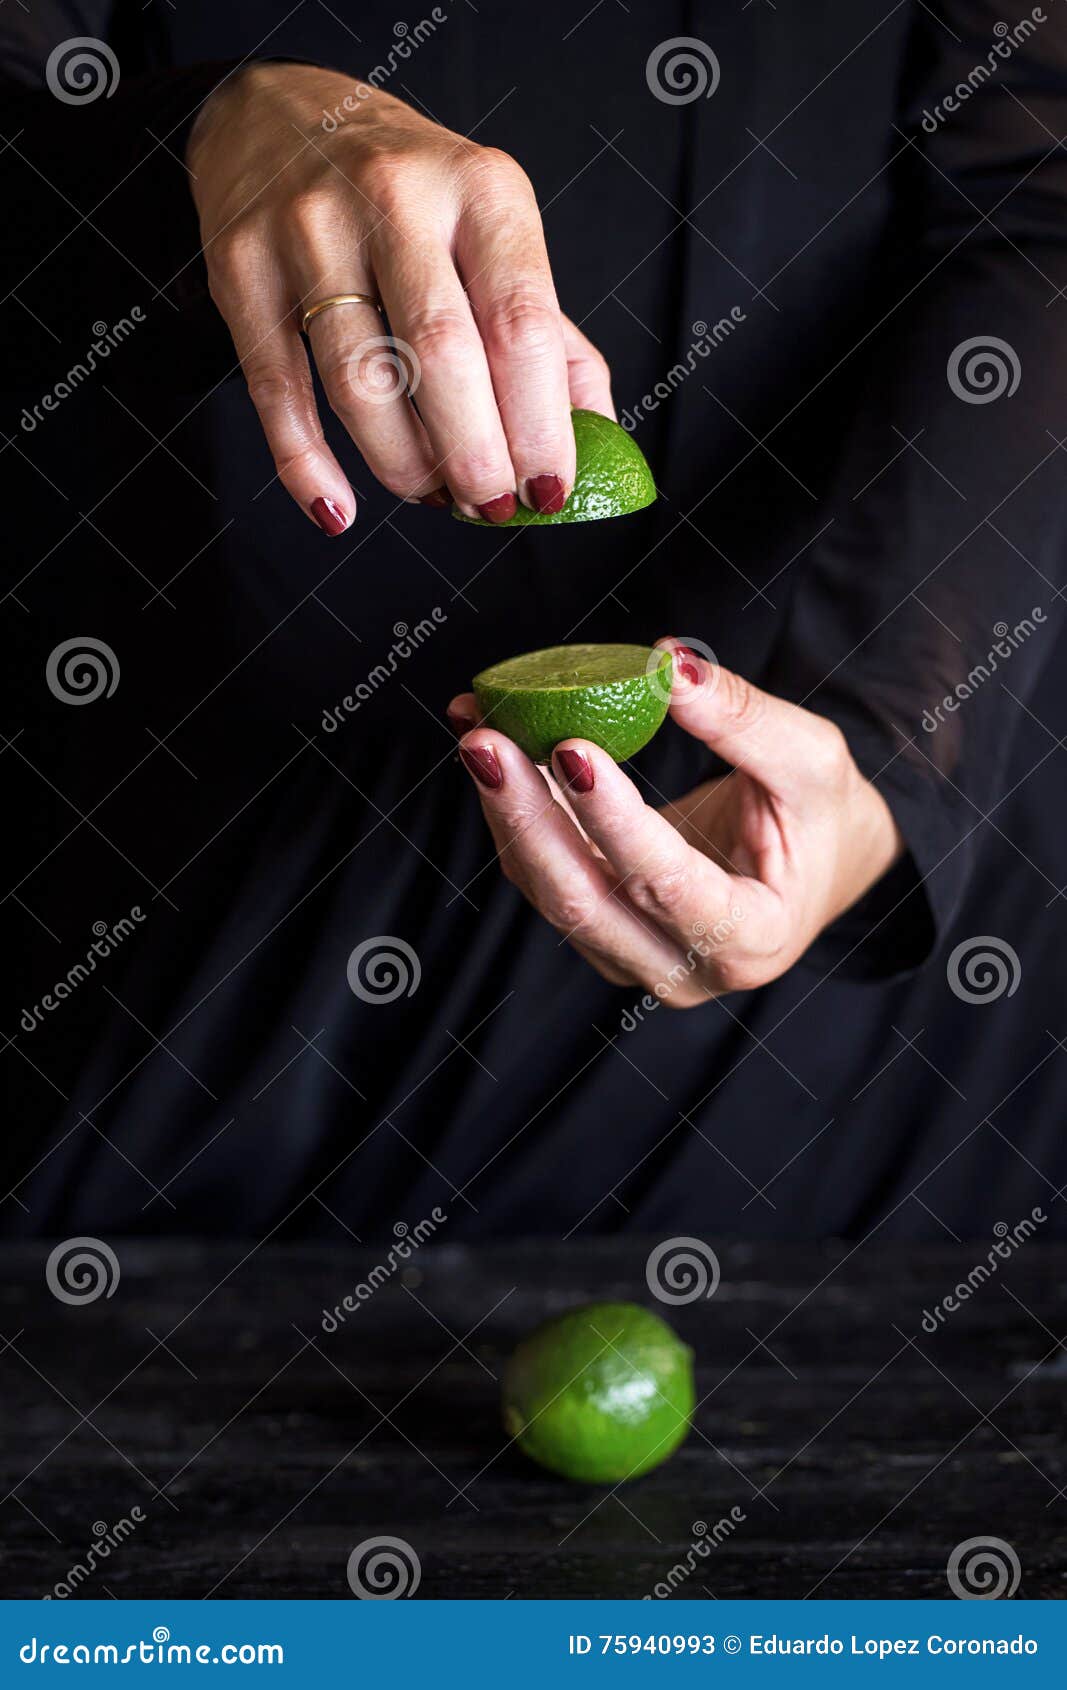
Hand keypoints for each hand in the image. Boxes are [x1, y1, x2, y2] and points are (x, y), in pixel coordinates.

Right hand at [187, 64, 610, 531]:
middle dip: (475, 456)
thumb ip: (549, 333)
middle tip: (491, 506)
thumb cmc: (410, 193)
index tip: (550, 489)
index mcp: (481, 188)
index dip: (542, 425)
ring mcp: (309, 229)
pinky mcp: (241, 267)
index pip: (522, 325)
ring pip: (360, 382)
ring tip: (432, 493)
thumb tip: (595, 436)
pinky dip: (307, 465)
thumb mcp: (494, 231)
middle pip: (443, 356)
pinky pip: (277, 390)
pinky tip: (339, 509)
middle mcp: (395, 197)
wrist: (278, 112)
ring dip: (403, 465)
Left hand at [447, 646, 902, 1003]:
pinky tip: (494, 744)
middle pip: (585, 901)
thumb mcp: (811, 759)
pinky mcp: (600, 931)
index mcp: (752, 939)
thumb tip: (665, 663)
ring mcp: (633, 958)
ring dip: (506, 809)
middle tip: (487, 740)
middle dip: (527, 816)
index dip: (615, 820)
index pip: (669, 885)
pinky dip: (515, 809)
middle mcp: (684, 968)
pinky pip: (544, 874)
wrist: (813, 865)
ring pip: (550, 891)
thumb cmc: (821, 816)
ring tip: (479, 728)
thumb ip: (742, 718)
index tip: (573, 748)